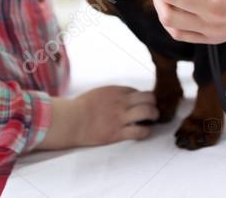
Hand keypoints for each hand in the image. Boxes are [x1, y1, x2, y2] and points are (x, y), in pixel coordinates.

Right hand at [38, 86, 157, 149]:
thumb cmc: (80, 107)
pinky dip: (146, 131)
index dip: (142, 97)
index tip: (141, 103)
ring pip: (148, 112)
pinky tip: (144, 131)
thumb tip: (122, 97)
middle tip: (152, 109)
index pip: (137, 91)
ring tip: (152, 119)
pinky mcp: (118, 133)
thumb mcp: (99, 93)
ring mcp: (121, 117)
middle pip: (148, 98)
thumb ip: (113, 94)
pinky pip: (140, 131)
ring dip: (154, 115)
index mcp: (116, 91)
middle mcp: (121, 102)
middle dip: (153, 103)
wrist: (71, 120)